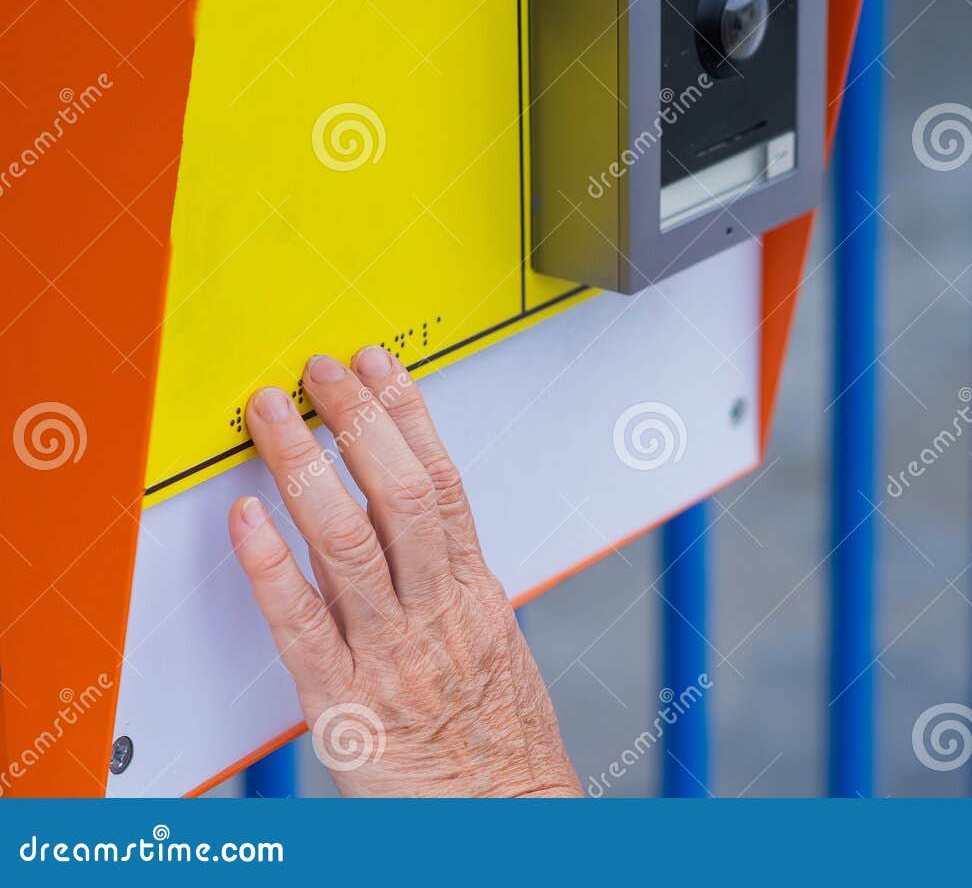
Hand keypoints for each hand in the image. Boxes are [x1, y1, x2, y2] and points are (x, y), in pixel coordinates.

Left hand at [227, 348, 579, 796]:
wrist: (508, 820)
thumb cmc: (500, 743)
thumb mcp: (493, 644)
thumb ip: (452, 586)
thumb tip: (416, 529)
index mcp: (475, 592)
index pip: (442, 481)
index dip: (408, 415)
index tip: (380, 368)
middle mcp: (437, 611)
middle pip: (399, 492)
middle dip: (356, 420)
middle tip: (319, 372)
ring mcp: (391, 654)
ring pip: (348, 540)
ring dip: (304, 467)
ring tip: (271, 417)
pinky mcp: (345, 704)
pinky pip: (303, 623)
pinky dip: (271, 566)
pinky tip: (246, 519)